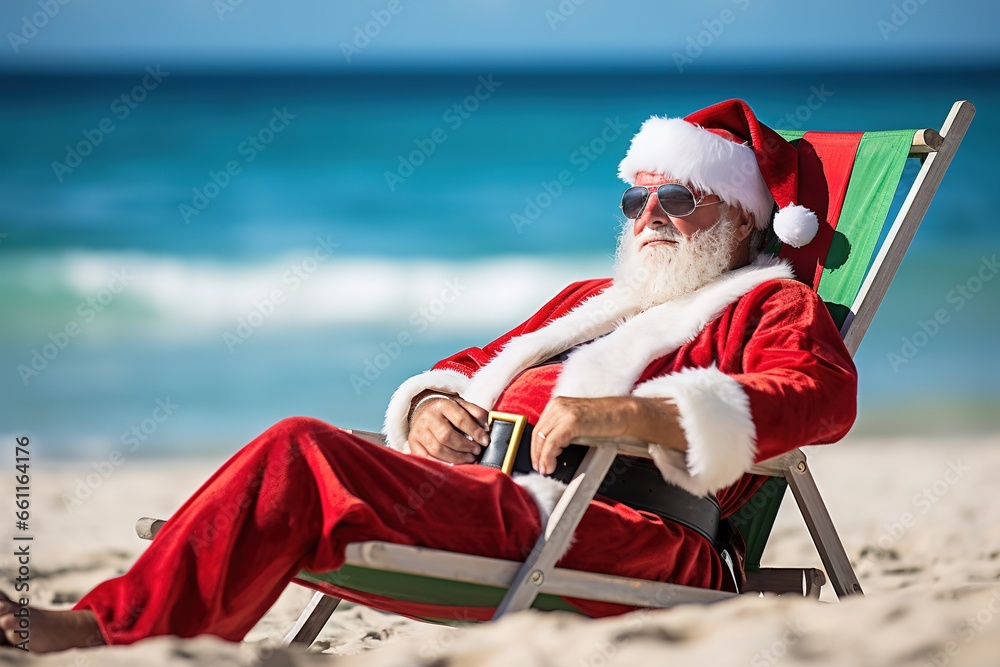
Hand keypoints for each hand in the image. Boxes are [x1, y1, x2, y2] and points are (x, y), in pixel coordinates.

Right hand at [408, 395, 490, 463]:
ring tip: (469, 459)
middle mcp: (428, 417)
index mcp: (442, 404)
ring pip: (437, 449)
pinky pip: (426, 458)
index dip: (475, 432)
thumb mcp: (462, 405)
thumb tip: (486, 428)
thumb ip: (476, 413)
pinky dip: (441, 464)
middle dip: (465, 446)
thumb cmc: (447, 411)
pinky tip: (453, 466)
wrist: (424, 410)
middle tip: (476, 451)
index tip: (485, 441)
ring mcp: (418, 431)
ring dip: (456, 458)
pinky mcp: (413, 443)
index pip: (460, 419)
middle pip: (447, 436)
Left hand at [531, 396, 685, 474]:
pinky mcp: (570, 422)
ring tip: (546, 469)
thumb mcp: (578, 421)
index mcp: (557, 404)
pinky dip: (548, 457)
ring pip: (543, 439)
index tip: (538, 459)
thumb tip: (551, 449)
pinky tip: (550, 465)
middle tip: (540, 468)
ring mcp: (563, 412)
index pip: (539, 428)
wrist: (623, 413)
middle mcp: (557, 406)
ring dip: (541, 458)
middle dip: (536, 454)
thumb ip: (563, 429)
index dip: (535, 447)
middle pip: (538, 434)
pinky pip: (552, 443)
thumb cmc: (605, 420)